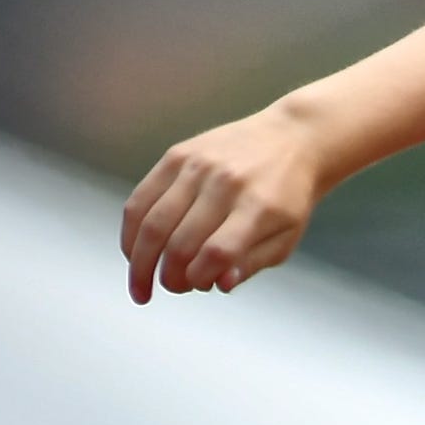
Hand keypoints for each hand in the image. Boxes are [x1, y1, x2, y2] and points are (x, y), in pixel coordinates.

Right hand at [121, 105, 325, 302]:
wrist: (293, 137)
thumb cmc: (289, 195)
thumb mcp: (287, 235)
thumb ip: (252, 263)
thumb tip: (219, 284)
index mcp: (260, 205)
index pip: (217, 252)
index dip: (199, 278)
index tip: (199, 286)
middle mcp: (226, 183)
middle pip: (180, 243)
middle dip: (169, 276)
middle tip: (172, 288)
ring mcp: (199, 166)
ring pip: (153, 224)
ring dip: (140, 262)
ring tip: (142, 283)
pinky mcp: (177, 154)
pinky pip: (140, 200)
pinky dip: (131, 232)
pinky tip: (134, 252)